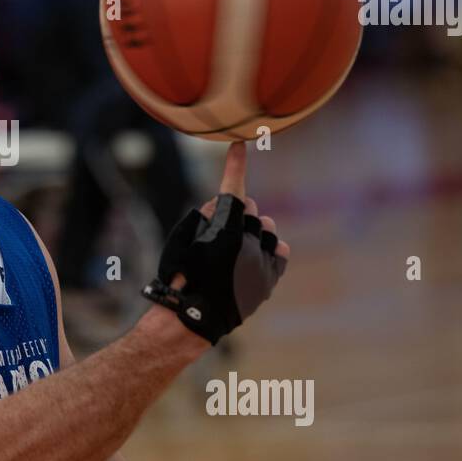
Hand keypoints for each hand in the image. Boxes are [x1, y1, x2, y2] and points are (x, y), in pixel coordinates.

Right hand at [146, 142, 288, 343]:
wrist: (194, 315)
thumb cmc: (182, 276)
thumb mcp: (183, 238)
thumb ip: (204, 216)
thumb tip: (220, 205)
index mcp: (225, 227)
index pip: (233, 188)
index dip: (235, 164)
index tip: (239, 145)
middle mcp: (248, 240)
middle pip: (251, 210)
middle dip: (238, 216)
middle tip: (219, 237)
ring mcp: (262, 259)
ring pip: (267, 229)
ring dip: (255, 233)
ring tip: (237, 251)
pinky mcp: (271, 276)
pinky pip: (279, 250)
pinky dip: (269, 250)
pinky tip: (255, 258)